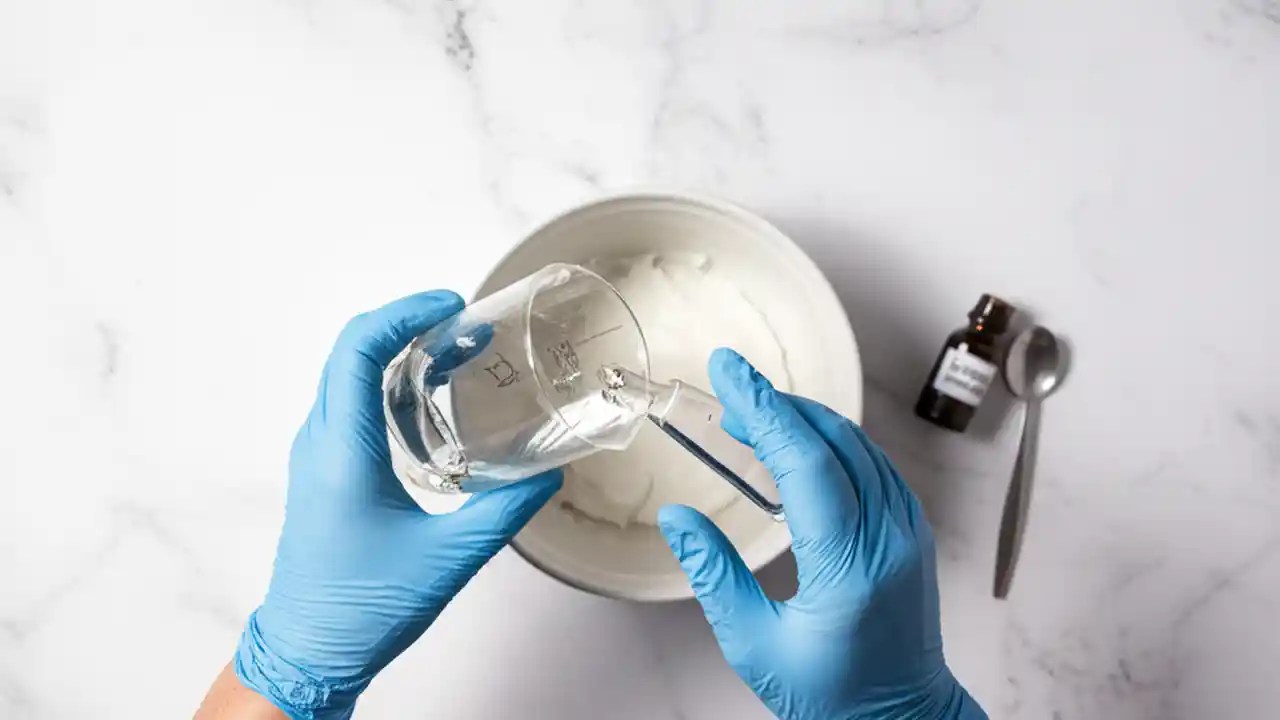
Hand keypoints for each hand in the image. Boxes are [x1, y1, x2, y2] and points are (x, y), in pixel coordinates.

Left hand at [234, 292, 561, 719]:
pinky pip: (349, 402)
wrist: (309, 652)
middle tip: (463, 323)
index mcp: (343, 454)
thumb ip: (504, 513)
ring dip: (398, 351)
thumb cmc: (361, 610)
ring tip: (456, 350)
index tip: (450, 305)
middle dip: (408, 323)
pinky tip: (430, 397)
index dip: (404, 313)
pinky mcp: (324, 470)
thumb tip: (548, 476)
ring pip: (348, 374)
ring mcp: (317, 455)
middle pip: (352, 350)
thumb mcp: (447, 559)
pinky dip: (387, 381)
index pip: (359, 350)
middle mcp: (320, 443)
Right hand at [658, 349, 984, 719]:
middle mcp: (888, 539)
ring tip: (755, 417)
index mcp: (848, 566)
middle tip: (731, 391)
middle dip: (778, 405)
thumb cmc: (832, 696)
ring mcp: (907, 534)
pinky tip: (803, 444)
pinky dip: (834, 443)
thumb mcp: (754, 645)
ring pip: (860, 448)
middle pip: (835, 441)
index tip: (729, 371)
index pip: (805, 462)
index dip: (763, 409)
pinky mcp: (911, 535)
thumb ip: (715, 575)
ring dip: (806, 421)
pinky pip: (875, 466)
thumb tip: (679, 519)